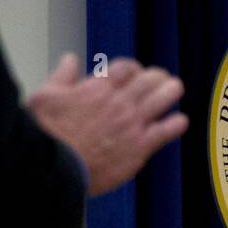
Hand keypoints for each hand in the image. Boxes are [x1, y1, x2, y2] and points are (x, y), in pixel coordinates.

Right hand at [27, 52, 188, 196]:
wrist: (57, 166)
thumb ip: (62, 76)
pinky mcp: (139, 147)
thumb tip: (71, 60)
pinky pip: (164, 132)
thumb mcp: (46, 95)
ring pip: (160, 101)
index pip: (126, 68)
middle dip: (156, 77)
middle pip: (147, 81)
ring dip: (170, 92)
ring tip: (176, 88)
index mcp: (97, 87)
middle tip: (162, 78)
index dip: (134, 68)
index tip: (136, 72)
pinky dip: (175, 124)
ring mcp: (132, 124)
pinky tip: (181, 121)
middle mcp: (119, 103)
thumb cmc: (47, 133)